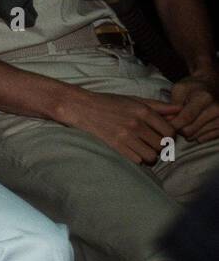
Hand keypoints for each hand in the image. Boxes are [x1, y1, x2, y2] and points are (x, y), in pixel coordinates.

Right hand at [64, 91, 180, 163]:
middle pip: (162, 145)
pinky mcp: (115, 146)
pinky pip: (137, 160)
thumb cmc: (109, 102)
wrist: (81, 107)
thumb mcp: (133, 99)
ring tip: (143, 148)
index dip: (169, 136)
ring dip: (150, 155)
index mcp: (143, 111)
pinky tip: (132, 150)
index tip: (162, 135)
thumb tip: (179, 110)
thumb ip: (158, 106)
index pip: (170, 131)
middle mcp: (136, 124)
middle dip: (160, 146)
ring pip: (152, 156)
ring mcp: (125, 136)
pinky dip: (137, 158)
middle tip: (151, 142)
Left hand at [168, 72, 218, 142]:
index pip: (185, 118)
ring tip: (184, 122)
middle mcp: (216, 110)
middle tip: (174, 121)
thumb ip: (173, 103)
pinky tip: (194, 126)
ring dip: (187, 133)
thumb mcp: (180, 88)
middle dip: (178, 128)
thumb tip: (169, 120)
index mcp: (204, 98)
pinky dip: (196, 135)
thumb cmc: (194, 87)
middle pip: (189, 130)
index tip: (164, 123)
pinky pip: (204, 139)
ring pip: (196, 137)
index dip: (172, 124)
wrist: (213, 86)